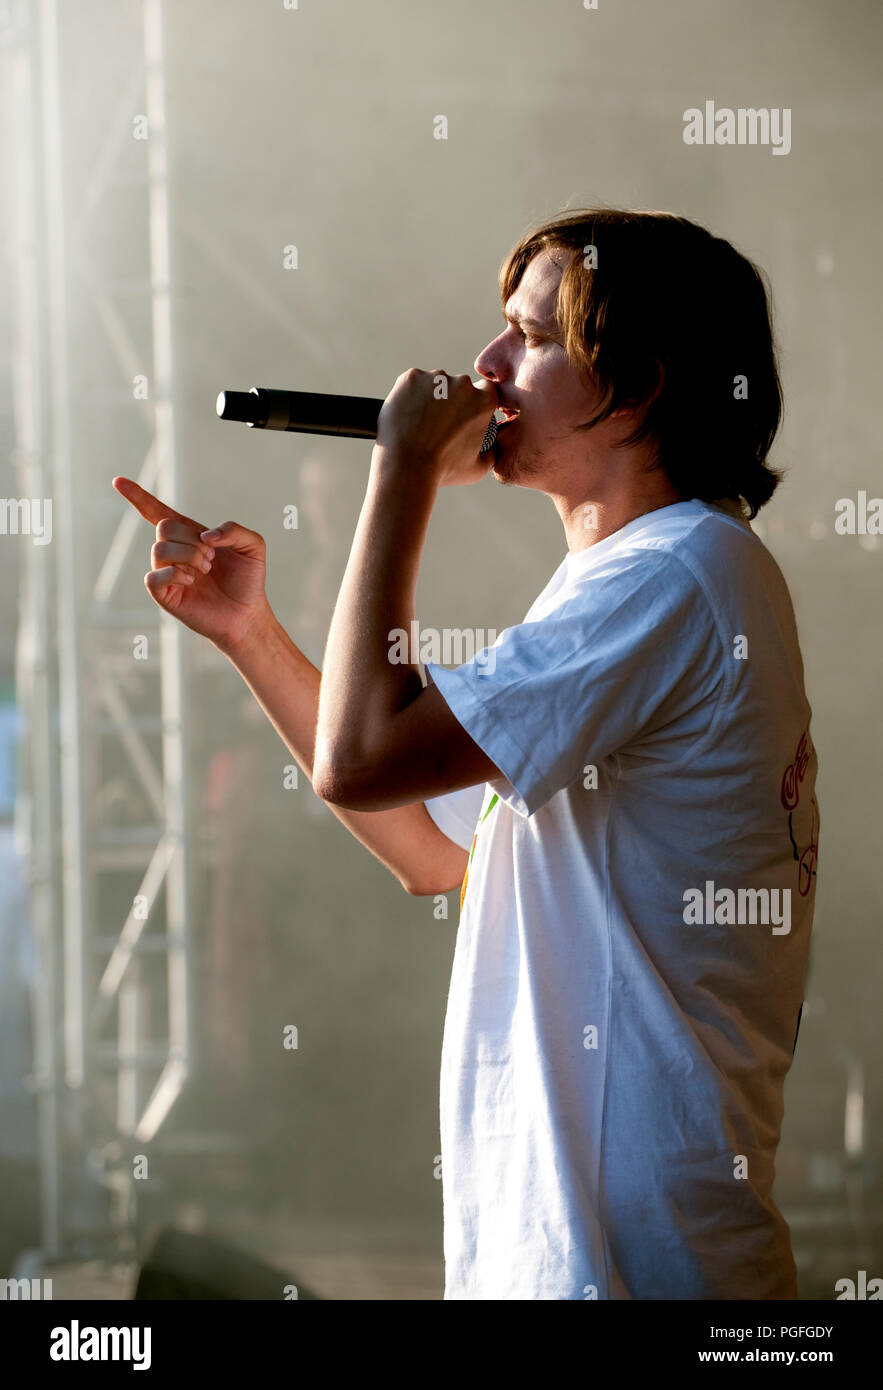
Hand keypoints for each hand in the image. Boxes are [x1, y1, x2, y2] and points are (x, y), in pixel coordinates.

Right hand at [112, 477, 273, 655]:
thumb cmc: (248, 580)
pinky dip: (175, 574)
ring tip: (205, 570)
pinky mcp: (163, 594)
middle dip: (192, 539)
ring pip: (160, 548)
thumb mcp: (253, 546)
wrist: (247, 613)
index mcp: (189, 535)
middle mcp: (173, 552)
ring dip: (188, 556)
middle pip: (164, 527)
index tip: (117, 481)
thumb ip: (235, 530)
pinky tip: (191, 581)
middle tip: (211, 558)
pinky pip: (154, 576)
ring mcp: (166, 572)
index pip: (157, 512)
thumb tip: (207, 536)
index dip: (138, 496)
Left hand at [374, 369, 498, 486]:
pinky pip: (412, 383)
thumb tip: (493, 447)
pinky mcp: (410, 377)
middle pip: (459, 384)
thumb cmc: (442, 471)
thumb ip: (491, 454)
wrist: (406, 465)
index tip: (464, 413)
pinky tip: (405, 415)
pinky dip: (408, 395)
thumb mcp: (477, 469)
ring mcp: (435, 378)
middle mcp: (462, 383)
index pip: (485, 389)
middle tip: (437, 423)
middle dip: (451, 398)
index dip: (475, 400)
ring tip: (419, 422)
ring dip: (430, 395)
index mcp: (483, 400)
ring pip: (434, 383)